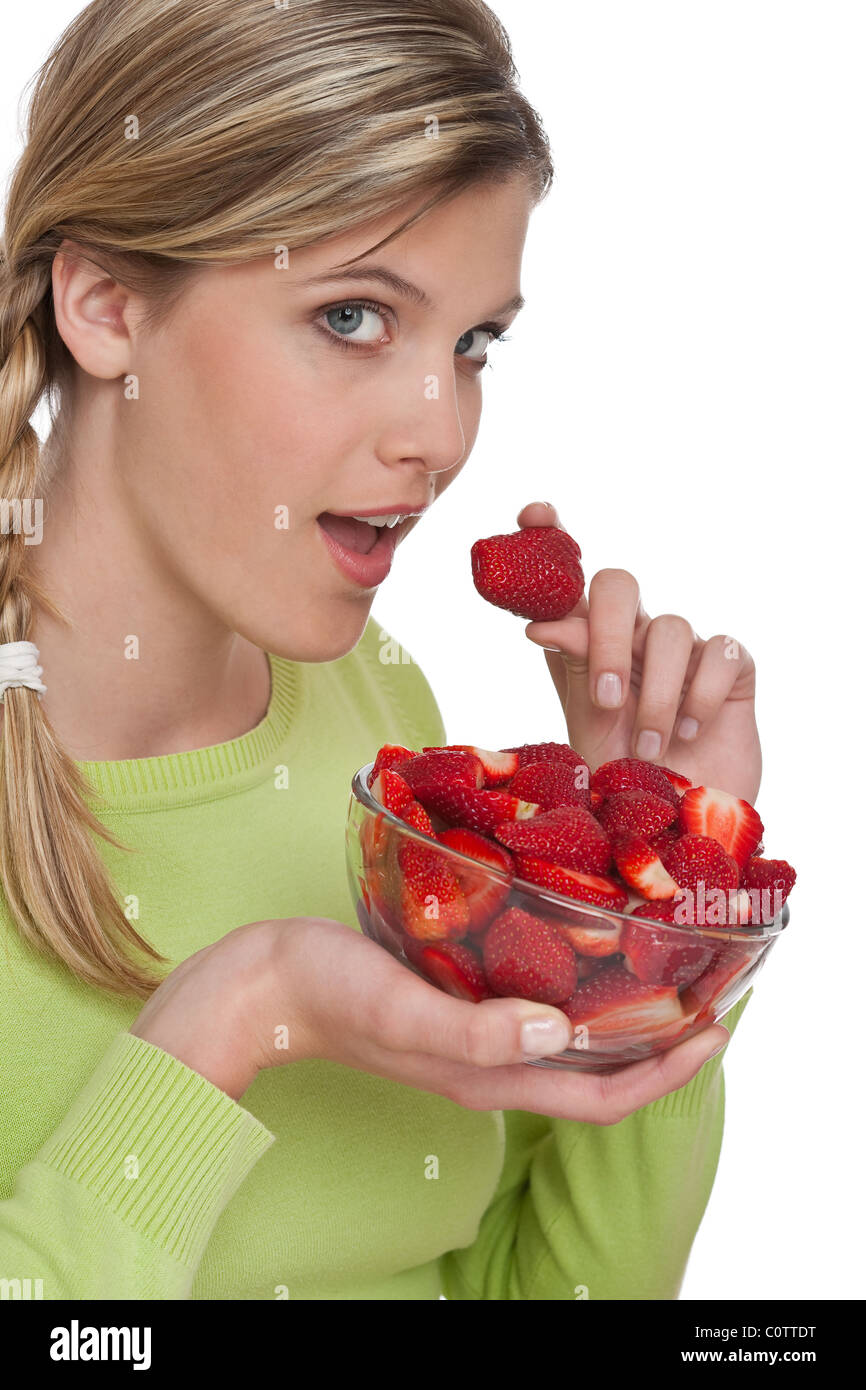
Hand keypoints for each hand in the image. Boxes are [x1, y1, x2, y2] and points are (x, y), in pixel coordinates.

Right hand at [130, 916, 729, 1120]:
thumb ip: (476, 1028)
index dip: (666, 1074)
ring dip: (620, 1016)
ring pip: (567, 1040)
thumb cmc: (325, 991)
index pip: (600, 1096)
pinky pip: (531, 1005)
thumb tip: (562, 1033)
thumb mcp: (400, 1006)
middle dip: (658, 1044)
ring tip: (658, 965)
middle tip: (704, 990)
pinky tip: (574, 940)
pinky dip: (571, 985)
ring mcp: (468, 1034)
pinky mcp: (450, 1000)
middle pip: (596, 1072)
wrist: (258, 985)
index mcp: (486, 1075)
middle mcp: (488, 1062)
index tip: (716, 1030)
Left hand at [516, 501, 760, 801]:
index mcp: (588, 645)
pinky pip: (719, 653)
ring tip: (650, 745)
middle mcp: (633, 637)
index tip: (533, 514)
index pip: (569, 577)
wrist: (678, 829)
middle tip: (605, 700)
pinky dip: (700, 695)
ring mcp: (685, 649)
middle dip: (607, 635)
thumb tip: (541, 623)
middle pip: (618, 584)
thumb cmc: (624, 781)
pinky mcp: (732, 669)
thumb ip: (573, 668)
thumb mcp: (585, 725)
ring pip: (670, 626)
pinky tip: (692, 732)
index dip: (552, 536)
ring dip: (656, 693)